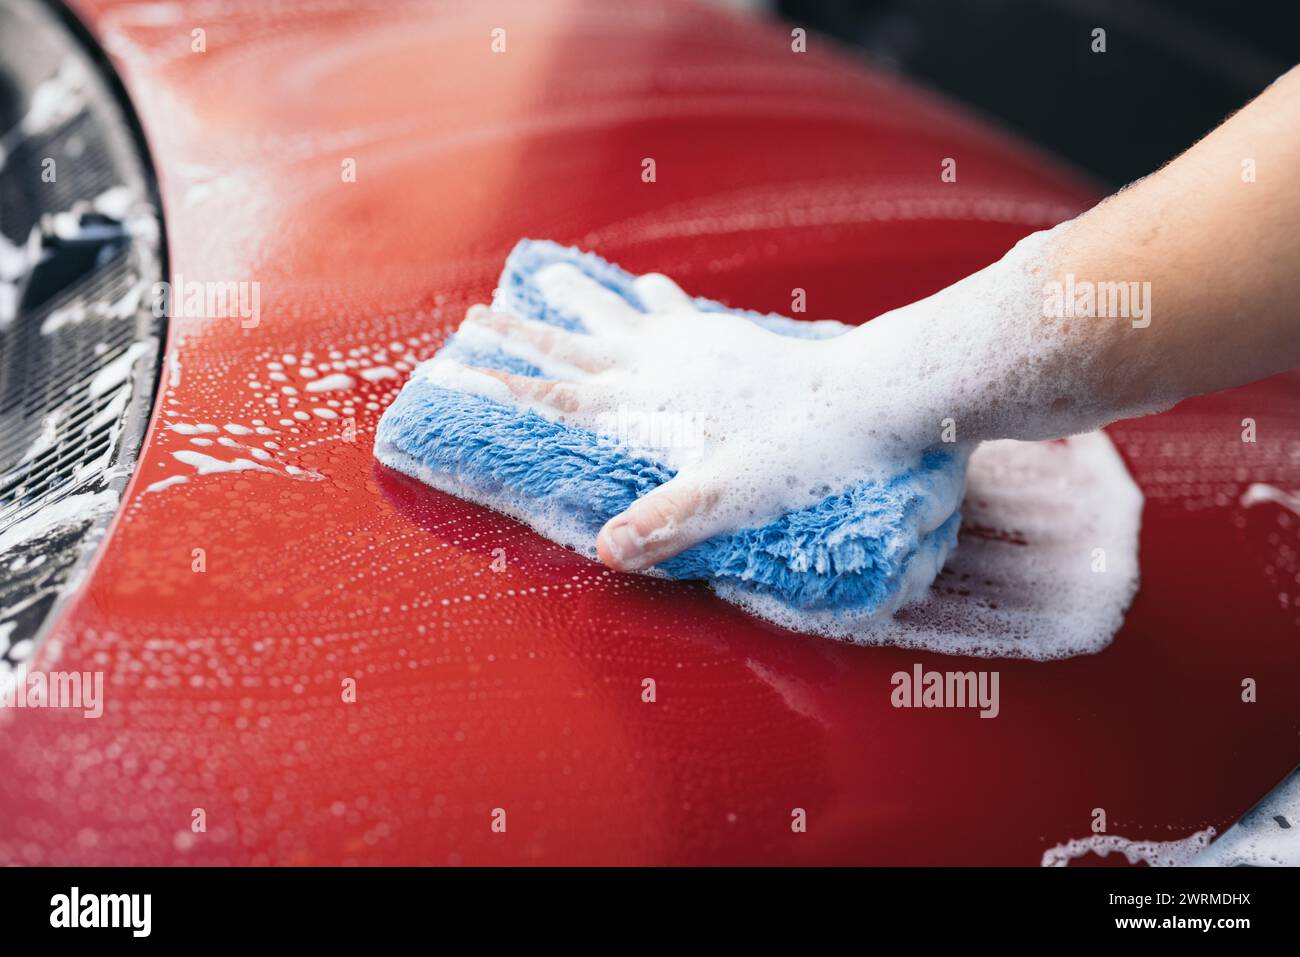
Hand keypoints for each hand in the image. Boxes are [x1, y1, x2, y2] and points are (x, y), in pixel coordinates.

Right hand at [426, 262, 959, 571]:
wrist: (878, 391)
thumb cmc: (809, 450)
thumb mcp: (733, 495)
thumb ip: (667, 521)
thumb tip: (604, 552)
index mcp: (654, 401)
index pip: (561, 396)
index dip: (504, 386)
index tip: (454, 372)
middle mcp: (666, 363)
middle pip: (575, 346)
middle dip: (519, 335)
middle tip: (472, 314)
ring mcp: (699, 343)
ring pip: (621, 316)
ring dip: (581, 303)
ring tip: (552, 279)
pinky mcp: (733, 337)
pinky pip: (676, 310)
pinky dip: (652, 299)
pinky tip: (650, 287)